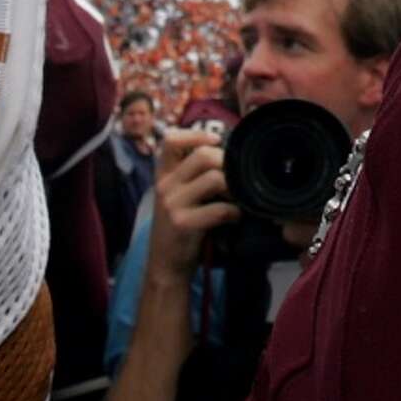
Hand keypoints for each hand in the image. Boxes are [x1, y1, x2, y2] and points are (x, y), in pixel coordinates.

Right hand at [150, 130, 241, 283]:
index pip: (171, 140)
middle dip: (227, 163)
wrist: (165, 264)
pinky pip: (219, 209)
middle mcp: (165, 185)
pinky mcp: (184, 223)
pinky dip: (234, 212)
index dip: (196, 135)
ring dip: (234, 188)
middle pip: (203, 155)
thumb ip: (191, 175)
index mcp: (163, 174)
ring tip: (238, 198)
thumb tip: (226, 155)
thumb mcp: (176, 196)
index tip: (216, 142)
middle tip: (236, 177)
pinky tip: (235, 217)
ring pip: (215, 179)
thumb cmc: (179, 227)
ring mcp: (173, 204)